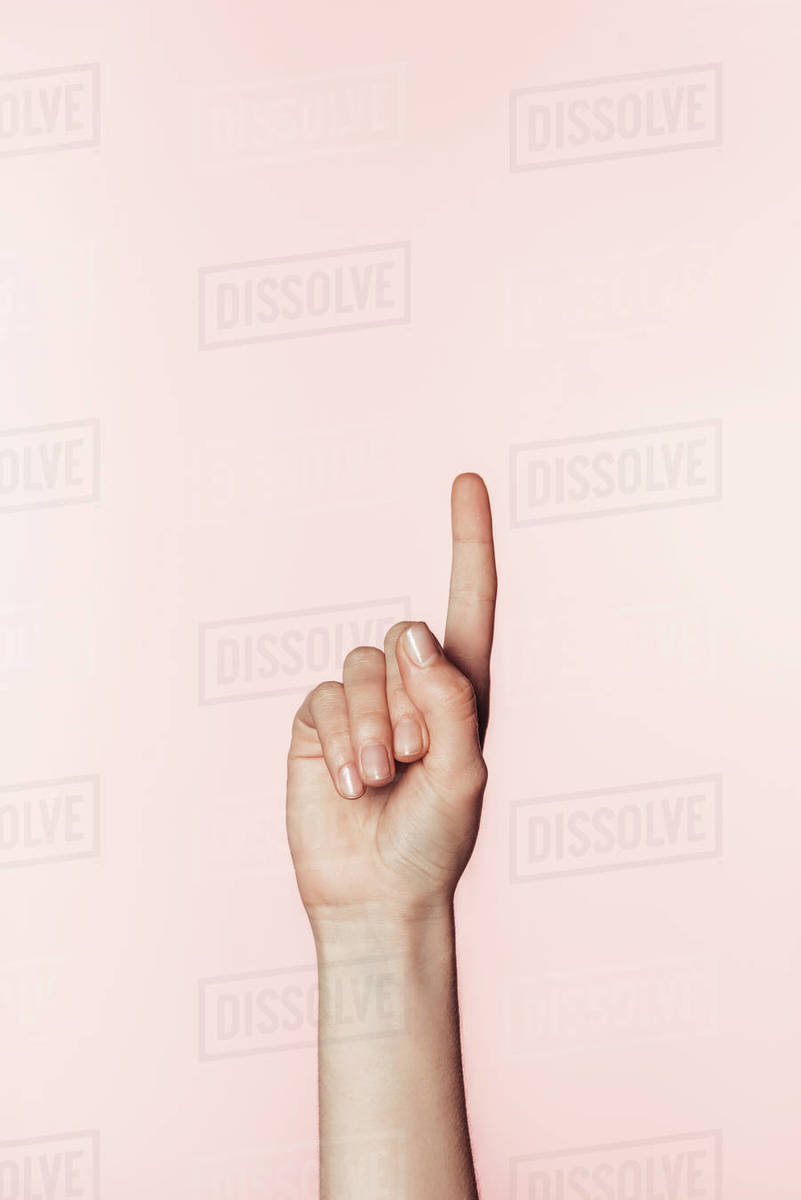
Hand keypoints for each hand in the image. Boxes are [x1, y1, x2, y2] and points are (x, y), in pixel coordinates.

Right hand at [285, 473, 496, 930]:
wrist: (376, 894)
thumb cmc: (433, 841)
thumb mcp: (463, 773)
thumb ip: (448, 698)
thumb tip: (412, 630)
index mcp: (461, 691)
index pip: (468, 603)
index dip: (468, 542)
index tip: (466, 480)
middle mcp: (411, 686)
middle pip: (404, 639)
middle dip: (409, 703)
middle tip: (414, 763)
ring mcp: (363, 702)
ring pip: (362, 665)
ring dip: (374, 728)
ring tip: (381, 780)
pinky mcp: (319, 721)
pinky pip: (325, 696)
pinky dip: (342, 739)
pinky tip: (351, 783)